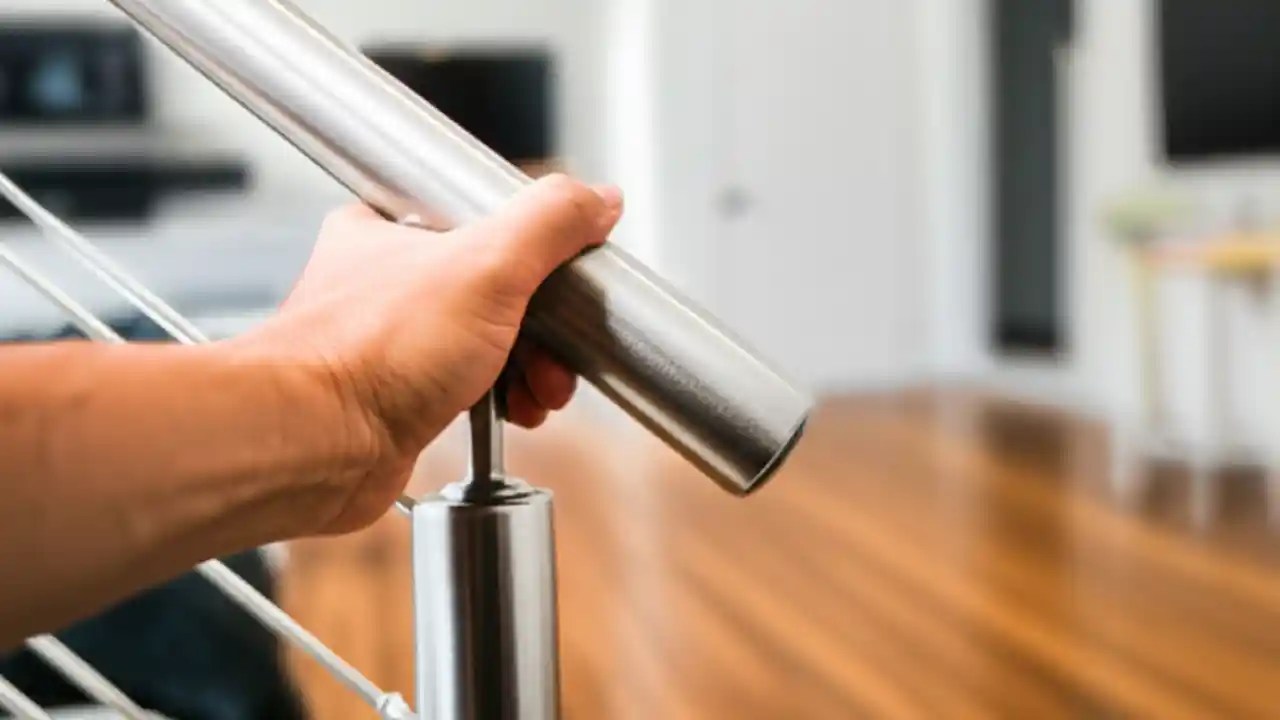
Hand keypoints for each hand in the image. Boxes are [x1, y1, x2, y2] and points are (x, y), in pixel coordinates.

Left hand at [239, 174, 622, 532]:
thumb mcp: (485, 267)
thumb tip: (595, 199)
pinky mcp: (399, 396)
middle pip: (499, 289)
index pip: (488, 222)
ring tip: (539, 391)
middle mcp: (390, 281)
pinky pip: (470, 387)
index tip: (562, 280)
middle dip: (544, 328)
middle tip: (558, 353)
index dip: (536, 254)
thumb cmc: (369, 355)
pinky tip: (510, 414)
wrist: (314, 445)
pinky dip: (500, 401)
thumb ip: (547, 224)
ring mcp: (394, 341)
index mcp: (394, 229)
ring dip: (529, 369)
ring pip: (488, 341)